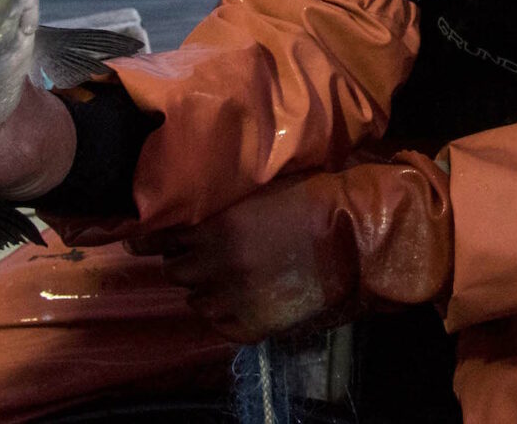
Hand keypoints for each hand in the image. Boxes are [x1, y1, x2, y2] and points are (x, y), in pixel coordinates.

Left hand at [126, 155, 452, 341]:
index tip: (171, 236)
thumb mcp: (260, 190)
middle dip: (188, 261)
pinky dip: (226, 314)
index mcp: (215, 226)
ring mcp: (234, 299)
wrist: (356, 237)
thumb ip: (220, 204)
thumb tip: (189, 210)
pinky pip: (220, 326)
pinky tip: (242, 299)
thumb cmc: (314, 200)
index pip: (161, 239)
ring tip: (229, 277)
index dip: (165, 237)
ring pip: (196, 301)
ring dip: (207, 289)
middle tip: (209, 253)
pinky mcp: (253, 326)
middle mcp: (216, 265)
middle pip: (175, 271)